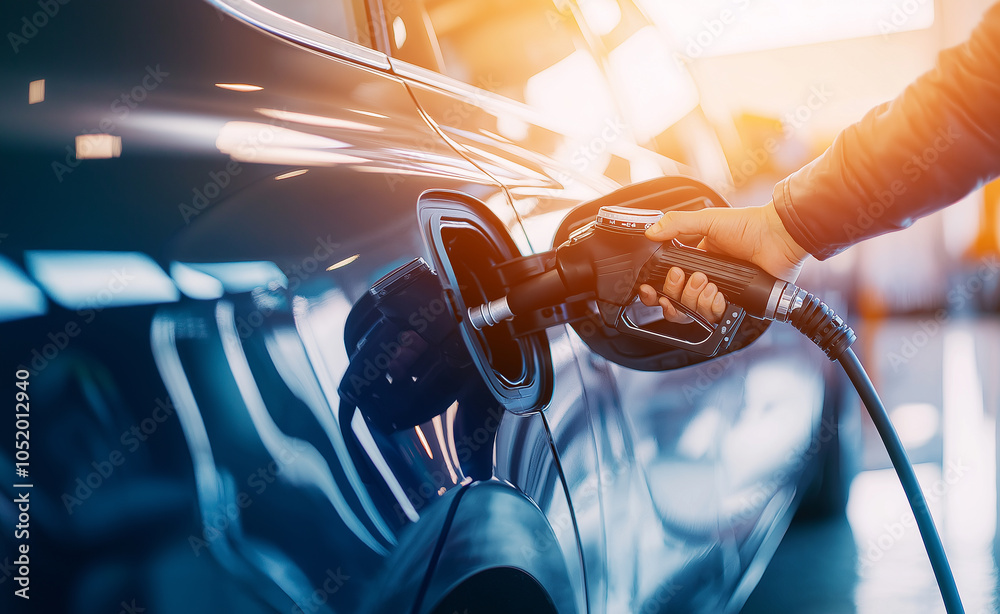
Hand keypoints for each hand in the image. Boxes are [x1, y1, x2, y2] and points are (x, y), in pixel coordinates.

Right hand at [638, 201, 809, 323]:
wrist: (778, 237)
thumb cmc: (749, 225)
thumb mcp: (707, 220)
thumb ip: (677, 224)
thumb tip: (651, 232)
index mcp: (697, 260)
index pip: (671, 282)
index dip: (660, 289)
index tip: (651, 289)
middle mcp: (707, 279)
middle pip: (678, 301)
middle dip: (678, 293)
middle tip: (691, 278)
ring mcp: (722, 292)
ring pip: (694, 311)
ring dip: (695, 299)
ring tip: (708, 284)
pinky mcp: (736, 303)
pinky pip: (715, 316)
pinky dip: (711, 307)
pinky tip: (717, 294)